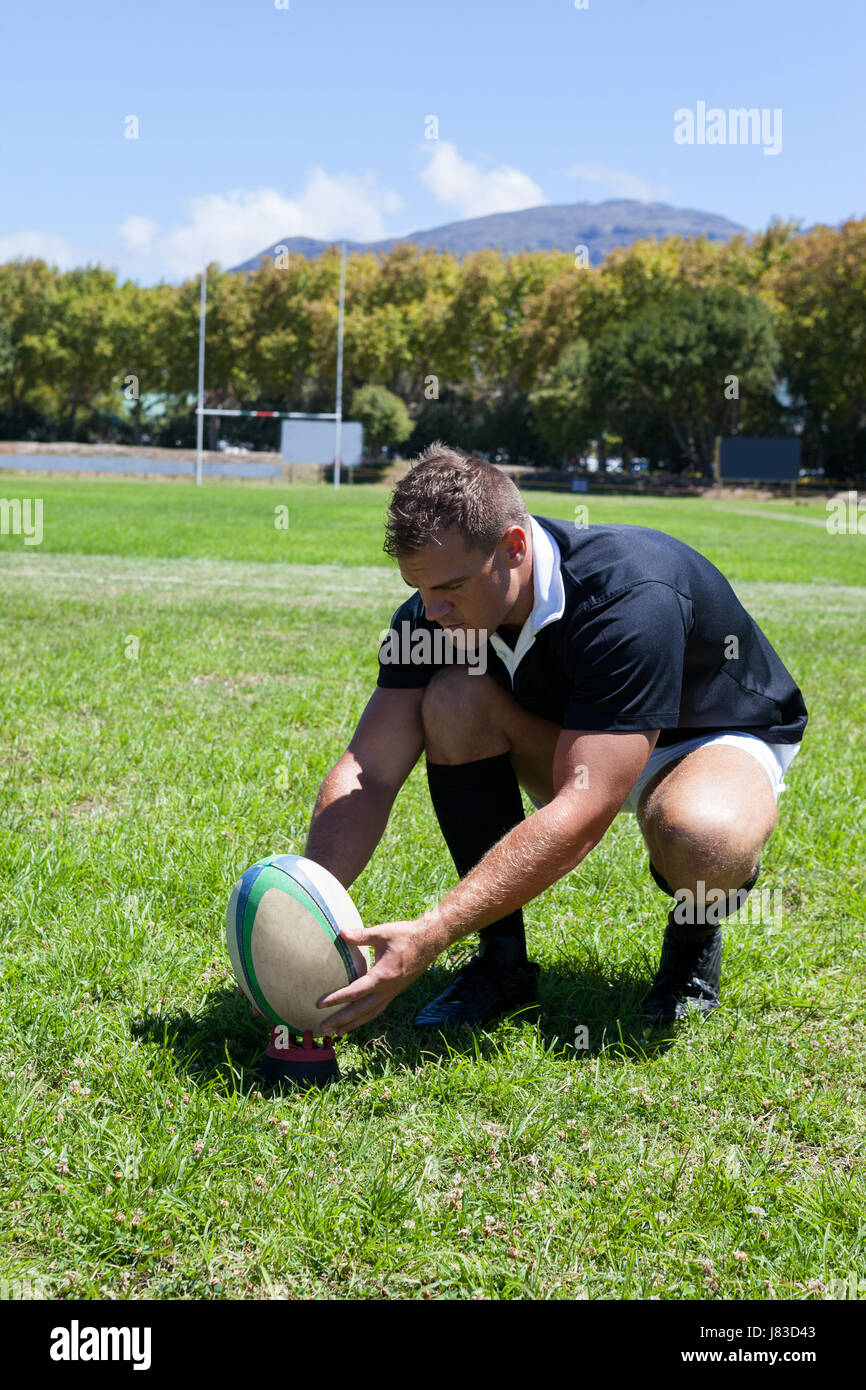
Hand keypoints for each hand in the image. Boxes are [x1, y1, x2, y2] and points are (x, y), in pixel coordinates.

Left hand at [316, 918, 439, 1035]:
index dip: (337, 999)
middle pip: (361, 1010)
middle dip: (341, 1020)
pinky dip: (365, 1017)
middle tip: (322, 1028)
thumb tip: (341, 931)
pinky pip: (377, 1010)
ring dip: (352, 1024)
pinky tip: (356, 1020)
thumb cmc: (406, 935)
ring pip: (370, 1014)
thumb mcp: (382, 933)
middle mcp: (387, 989)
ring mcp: (392, 993)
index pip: (355, 992)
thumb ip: (361, 935)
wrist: (430, 942)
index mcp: (383, 976)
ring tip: (336, 1032)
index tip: (320, 1004)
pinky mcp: (395, 992)